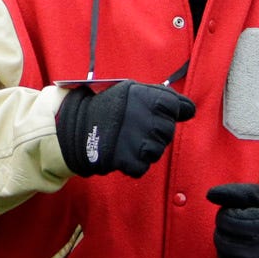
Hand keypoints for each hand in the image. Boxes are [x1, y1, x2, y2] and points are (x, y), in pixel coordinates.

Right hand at [56, 80, 196, 177]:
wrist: (69, 126)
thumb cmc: (103, 106)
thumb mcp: (130, 90)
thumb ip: (161, 96)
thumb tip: (189, 110)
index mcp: (147, 96)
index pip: (177, 107)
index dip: (167, 112)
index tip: (153, 113)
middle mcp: (146, 117)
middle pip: (167, 131)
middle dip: (153, 132)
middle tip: (132, 127)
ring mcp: (139, 140)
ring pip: (156, 151)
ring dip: (143, 149)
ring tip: (124, 140)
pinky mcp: (128, 160)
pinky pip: (141, 167)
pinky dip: (132, 163)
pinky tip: (120, 152)